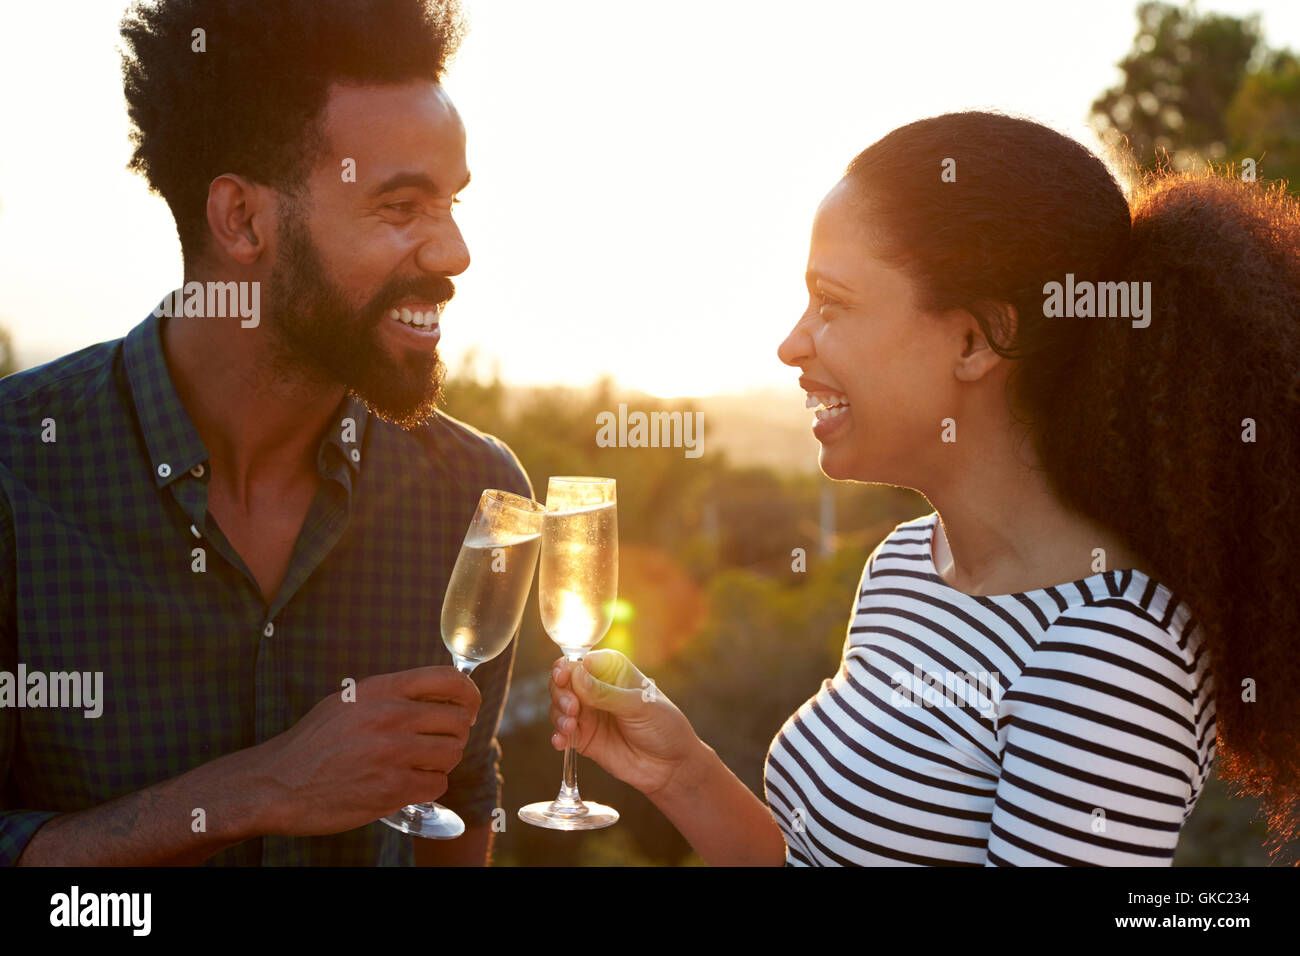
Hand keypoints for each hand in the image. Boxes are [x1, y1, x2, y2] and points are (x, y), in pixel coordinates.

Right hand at [251, 666, 480, 835]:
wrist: (276, 784)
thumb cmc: (314, 744)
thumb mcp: (350, 701)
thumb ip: (391, 695)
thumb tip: (437, 695)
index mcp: (381, 689)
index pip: (448, 679)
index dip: (468, 695)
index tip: (468, 708)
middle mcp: (391, 716)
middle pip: (457, 721)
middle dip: (453, 735)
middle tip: (436, 745)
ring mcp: (393, 753)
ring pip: (452, 754)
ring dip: (440, 763)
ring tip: (416, 766)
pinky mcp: (392, 788)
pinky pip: (437, 785)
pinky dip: (426, 788)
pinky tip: (405, 786)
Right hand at [549, 650, 698, 797]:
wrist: (670, 766)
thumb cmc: (663, 726)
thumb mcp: (638, 706)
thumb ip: (606, 693)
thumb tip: (576, 675)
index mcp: (611, 670)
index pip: (580, 661)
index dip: (567, 668)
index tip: (563, 679)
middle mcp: (595, 687)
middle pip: (563, 681)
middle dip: (560, 693)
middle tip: (572, 708)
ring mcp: (588, 712)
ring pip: (558, 705)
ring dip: (558, 714)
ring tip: (570, 726)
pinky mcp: (583, 736)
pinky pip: (561, 732)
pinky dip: (558, 735)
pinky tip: (561, 741)